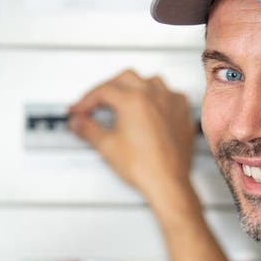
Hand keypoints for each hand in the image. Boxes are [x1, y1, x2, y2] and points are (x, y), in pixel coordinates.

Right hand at [68, 70, 196, 213]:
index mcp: (133, 101)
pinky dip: (158, 95)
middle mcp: (154, 96)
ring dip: (134, 86)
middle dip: (108, 88)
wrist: (167, 182)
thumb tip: (78, 122)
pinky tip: (152, 104)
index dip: (87, 100)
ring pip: (150, 81)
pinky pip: (170, 93)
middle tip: (97, 102)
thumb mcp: (107, 146)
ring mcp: (171, 102)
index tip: (80, 109)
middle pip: (125, 78)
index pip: (103, 90)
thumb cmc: (144, 167)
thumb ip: (88, 129)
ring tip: (123, 98)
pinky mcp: (182, 113)